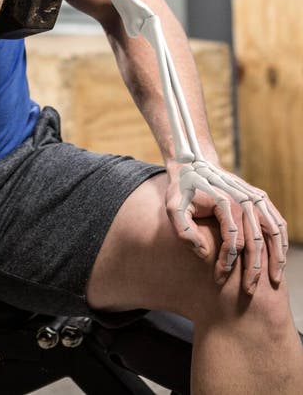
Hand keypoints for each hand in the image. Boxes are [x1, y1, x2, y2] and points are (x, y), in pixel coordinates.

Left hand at [165, 158, 287, 294]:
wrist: (193, 164)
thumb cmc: (182, 189)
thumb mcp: (172, 207)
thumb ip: (183, 231)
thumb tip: (203, 253)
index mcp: (226, 202)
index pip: (233, 241)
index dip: (227, 263)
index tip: (219, 277)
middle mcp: (245, 199)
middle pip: (256, 241)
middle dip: (253, 269)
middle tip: (249, 290)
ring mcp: (256, 197)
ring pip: (274, 232)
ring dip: (276, 257)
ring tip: (274, 280)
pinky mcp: (260, 197)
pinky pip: (277, 221)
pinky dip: (281, 241)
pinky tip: (279, 258)